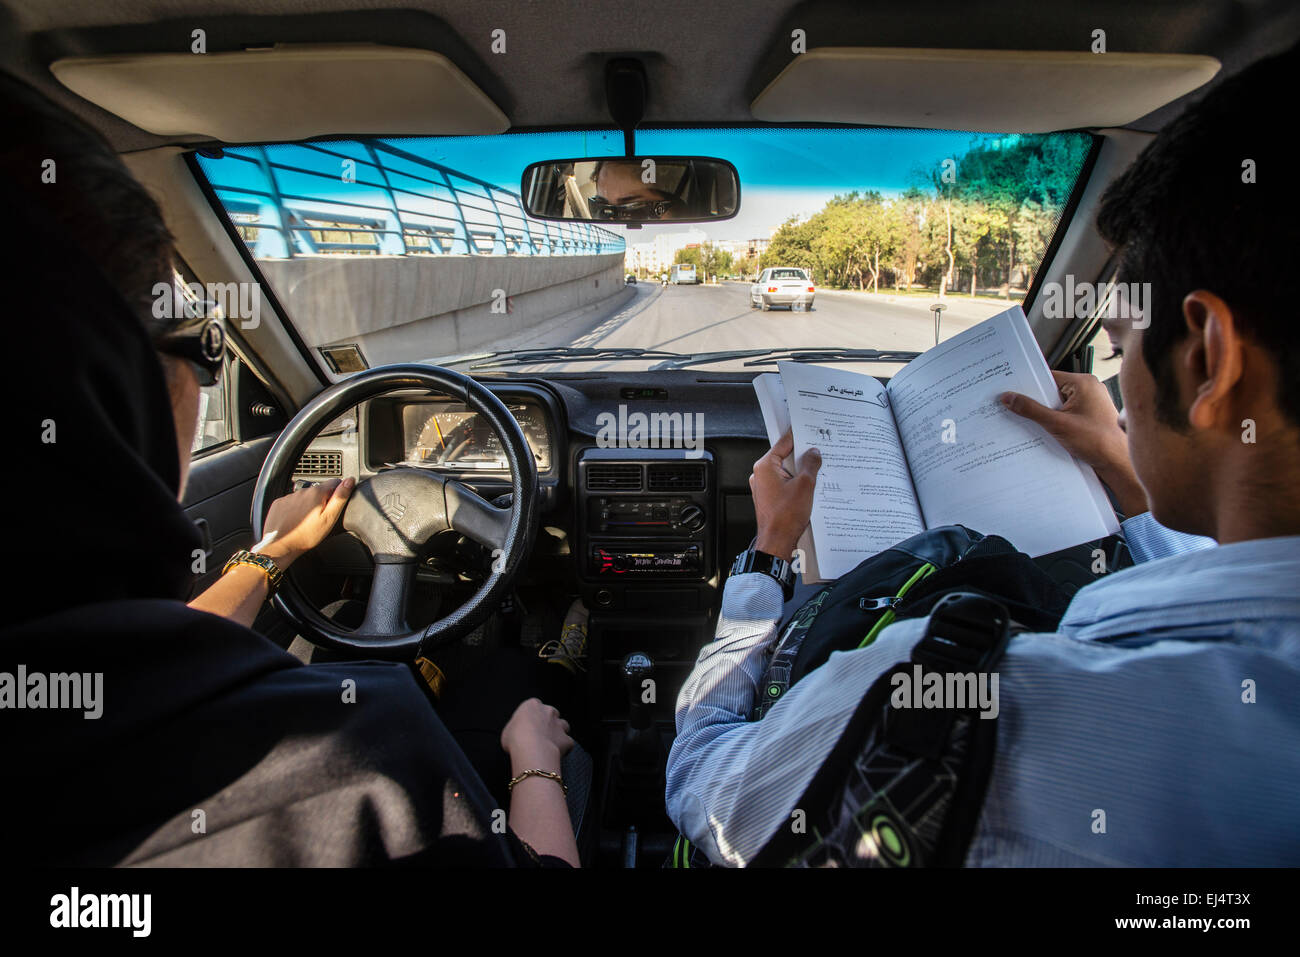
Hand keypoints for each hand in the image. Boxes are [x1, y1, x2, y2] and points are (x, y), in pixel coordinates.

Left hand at [259, 477, 354, 566]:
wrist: (281, 546)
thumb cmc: (306, 535)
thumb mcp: (330, 518)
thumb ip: (340, 498)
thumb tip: (349, 481)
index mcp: (316, 493)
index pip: (334, 482)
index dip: (338, 493)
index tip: (334, 506)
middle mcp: (302, 491)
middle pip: (319, 491)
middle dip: (322, 501)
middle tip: (321, 518)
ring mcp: (288, 497)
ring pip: (305, 497)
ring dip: (308, 505)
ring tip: (307, 522)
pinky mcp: (279, 504)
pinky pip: (291, 503)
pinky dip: (295, 509)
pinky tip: (296, 521)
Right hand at [501, 698, 572, 770]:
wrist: (531, 750)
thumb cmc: (515, 739)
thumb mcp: (507, 731)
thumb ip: (516, 728)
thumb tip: (517, 735)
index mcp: (532, 705)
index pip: (535, 706)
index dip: (532, 717)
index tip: (528, 726)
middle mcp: (549, 711)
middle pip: (552, 713)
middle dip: (548, 722)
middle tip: (539, 735)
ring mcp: (560, 724)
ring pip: (564, 725)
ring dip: (558, 733)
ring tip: (549, 744)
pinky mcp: (567, 739)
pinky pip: (568, 743)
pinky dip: (564, 748)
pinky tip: (556, 754)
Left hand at [750, 429, 821, 560]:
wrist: (777, 542)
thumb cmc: (784, 518)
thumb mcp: (805, 485)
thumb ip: (810, 464)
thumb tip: (813, 454)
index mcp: (765, 466)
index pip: (783, 443)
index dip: (798, 436)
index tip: (807, 430)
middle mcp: (761, 475)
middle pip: (785, 457)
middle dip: (802, 458)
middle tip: (817, 456)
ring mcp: (764, 487)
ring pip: (786, 471)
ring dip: (800, 473)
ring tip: (813, 477)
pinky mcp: (769, 497)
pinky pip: (784, 484)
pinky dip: (796, 484)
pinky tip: (808, 490)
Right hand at [1000, 372, 1146, 515]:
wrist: (1118, 463)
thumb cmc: (1099, 441)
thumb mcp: (1057, 424)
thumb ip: (1031, 410)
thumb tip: (1011, 398)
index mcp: (1083, 383)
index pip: (1048, 377)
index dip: (1028, 385)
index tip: (1012, 392)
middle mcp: (1088, 390)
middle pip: (1051, 391)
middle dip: (1036, 403)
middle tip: (1017, 410)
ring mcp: (1090, 403)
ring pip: (1057, 404)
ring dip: (1045, 415)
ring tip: (1035, 424)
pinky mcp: (1089, 417)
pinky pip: (1065, 414)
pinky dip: (1055, 422)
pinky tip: (1047, 432)